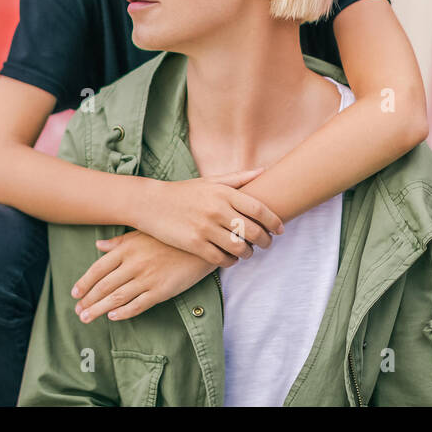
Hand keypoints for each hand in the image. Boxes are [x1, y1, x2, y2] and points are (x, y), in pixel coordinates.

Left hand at [71, 230, 214, 322]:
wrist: (200, 245)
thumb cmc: (170, 237)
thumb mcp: (143, 233)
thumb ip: (119, 242)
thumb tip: (98, 245)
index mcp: (127, 248)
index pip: (99, 268)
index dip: (85, 282)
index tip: (74, 294)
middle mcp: (134, 263)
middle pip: (105, 286)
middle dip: (89, 300)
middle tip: (78, 312)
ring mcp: (147, 278)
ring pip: (117, 297)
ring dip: (99, 310)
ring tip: (87, 318)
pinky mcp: (161, 290)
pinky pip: (138, 304)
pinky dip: (123, 312)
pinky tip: (113, 317)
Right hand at [131, 167, 285, 264]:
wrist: (151, 203)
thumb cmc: (184, 192)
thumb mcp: (210, 181)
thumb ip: (238, 178)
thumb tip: (265, 170)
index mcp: (224, 193)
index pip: (259, 209)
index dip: (274, 221)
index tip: (280, 229)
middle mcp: (217, 210)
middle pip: (253, 231)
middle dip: (265, 241)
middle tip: (267, 244)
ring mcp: (205, 228)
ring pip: (239, 248)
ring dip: (249, 253)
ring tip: (248, 252)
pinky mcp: (194, 244)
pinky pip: (221, 259)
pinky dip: (231, 261)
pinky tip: (231, 258)